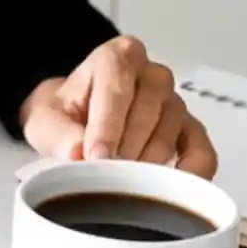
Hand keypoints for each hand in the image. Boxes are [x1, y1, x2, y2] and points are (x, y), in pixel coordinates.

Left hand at [20, 35, 217, 178]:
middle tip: (104, 174)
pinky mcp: (190, 129)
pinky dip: (190, 173)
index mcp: (117, 58)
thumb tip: (77, 152)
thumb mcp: (45, 119)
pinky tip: (171, 189)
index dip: (106, 126)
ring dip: (144, 163)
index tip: (96, 156)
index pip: (117, 89)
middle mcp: (152, 75)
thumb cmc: (65, 115)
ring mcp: (174, 102)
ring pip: (169, 133)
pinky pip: (201, 152)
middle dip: (123, 149)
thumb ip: (57, 132)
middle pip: (146, 113)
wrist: (75, 121)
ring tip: (121, 180)